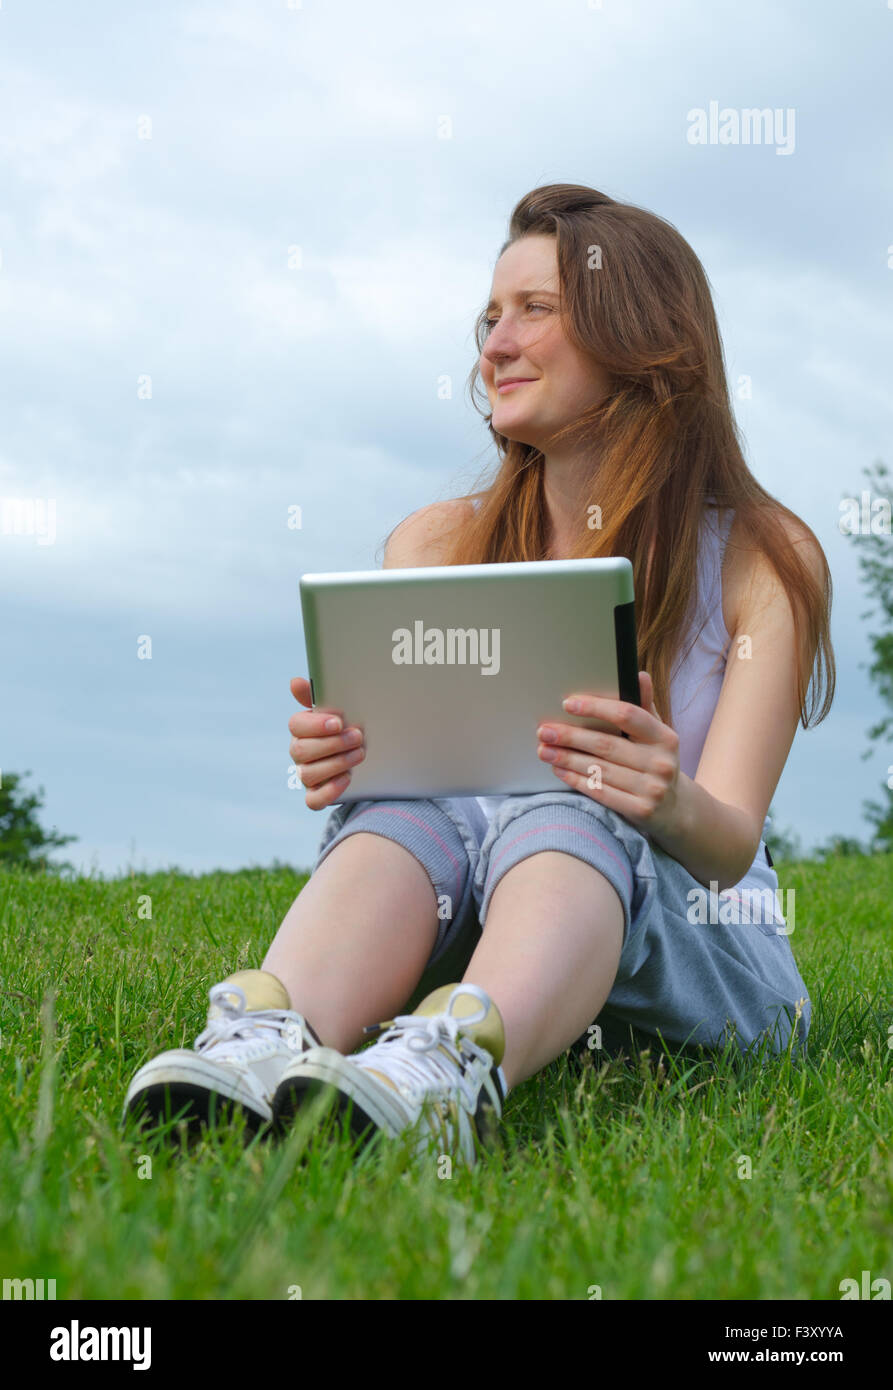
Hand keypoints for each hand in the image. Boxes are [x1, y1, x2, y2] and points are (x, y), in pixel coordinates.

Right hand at [288, 676, 365, 810]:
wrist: (370, 755)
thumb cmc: (349, 728)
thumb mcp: (339, 710)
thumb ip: (319, 696)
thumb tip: (295, 682)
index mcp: (302, 729)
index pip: (295, 725)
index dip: (315, 724)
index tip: (338, 722)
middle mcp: (299, 753)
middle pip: (301, 750)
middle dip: (332, 743)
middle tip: (357, 736)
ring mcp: (307, 775)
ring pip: (308, 774)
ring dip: (336, 763)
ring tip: (360, 753)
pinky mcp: (316, 796)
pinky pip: (313, 801)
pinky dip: (330, 791)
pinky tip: (347, 778)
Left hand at [535, 672, 680, 835]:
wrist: (674, 809)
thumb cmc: (655, 763)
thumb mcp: (657, 736)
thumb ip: (645, 707)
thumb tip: (639, 675)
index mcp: (665, 737)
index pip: (627, 715)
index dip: (596, 708)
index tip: (568, 704)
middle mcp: (661, 763)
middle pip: (606, 744)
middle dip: (571, 736)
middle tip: (544, 730)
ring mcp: (652, 789)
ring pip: (599, 769)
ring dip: (567, 759)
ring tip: (544, 750)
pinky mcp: (640, 810)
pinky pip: (600, 791)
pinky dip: (576, 780)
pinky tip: (559, 770)